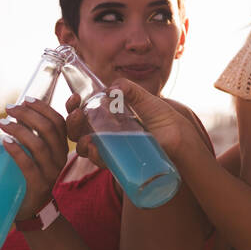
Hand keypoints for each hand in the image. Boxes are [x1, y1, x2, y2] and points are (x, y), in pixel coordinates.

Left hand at [0, 98, 69, 220]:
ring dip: (18, 130)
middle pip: (48, 129)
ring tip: (2, 123)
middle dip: (27, 114)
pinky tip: (5, 141)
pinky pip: (28, 164)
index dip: (43, 108)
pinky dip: (16, 150)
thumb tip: (13, 112)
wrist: (32, 207)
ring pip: (38, 145)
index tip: (25, 99)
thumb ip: (33, 135)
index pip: (58, 121)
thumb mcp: (37, 153)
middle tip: (9, 109)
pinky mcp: (39, 185)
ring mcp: (51, 172)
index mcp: (62, 147)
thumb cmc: (30, 174)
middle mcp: (61, 157)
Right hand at [65, 77, 192, 164]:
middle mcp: (106, 133)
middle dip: (71, 123)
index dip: (74, 106)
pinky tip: (94, 148)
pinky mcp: (119, 162)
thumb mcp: (145, 99)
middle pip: (78, 130)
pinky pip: (101, 160)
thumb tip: (113, 88)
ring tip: (86, 137)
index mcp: (108, 117)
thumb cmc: (162, 117)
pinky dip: (94, 155)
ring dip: (80, 141)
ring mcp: (111, 148)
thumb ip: (129, 89)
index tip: (74, 99)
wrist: (179, 137)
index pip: (83, 112)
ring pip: (86, 147)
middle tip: (77, 114)